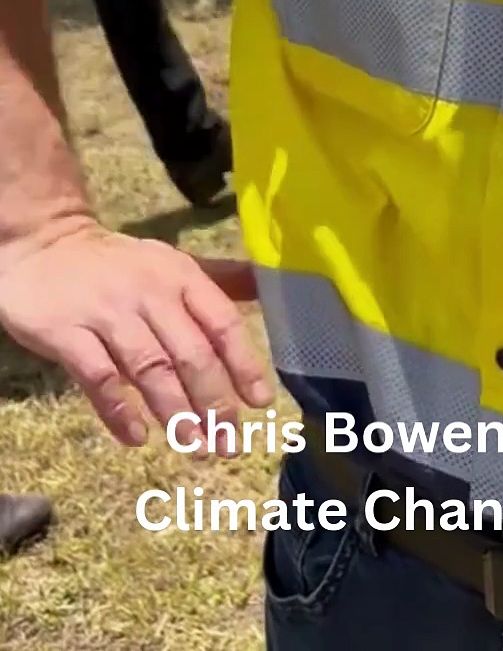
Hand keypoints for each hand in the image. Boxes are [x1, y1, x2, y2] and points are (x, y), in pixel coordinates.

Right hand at [0, 219, 271, 448]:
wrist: (44, 245)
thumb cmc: (118, 265)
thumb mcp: (169, 262)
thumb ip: (217, 280)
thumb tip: (267, 286)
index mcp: (180, 275)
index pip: (221, 322)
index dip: (243, 364)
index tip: (260, 403)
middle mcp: (149, 292)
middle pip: (190, 353)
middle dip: (214, 402)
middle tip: (230, 443)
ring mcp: (107, 313)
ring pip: (150, 368)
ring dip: (176, 413)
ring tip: (196, 447)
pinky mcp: (67, 333)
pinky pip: (99, 378)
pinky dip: (119, 412)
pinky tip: (136, 438)